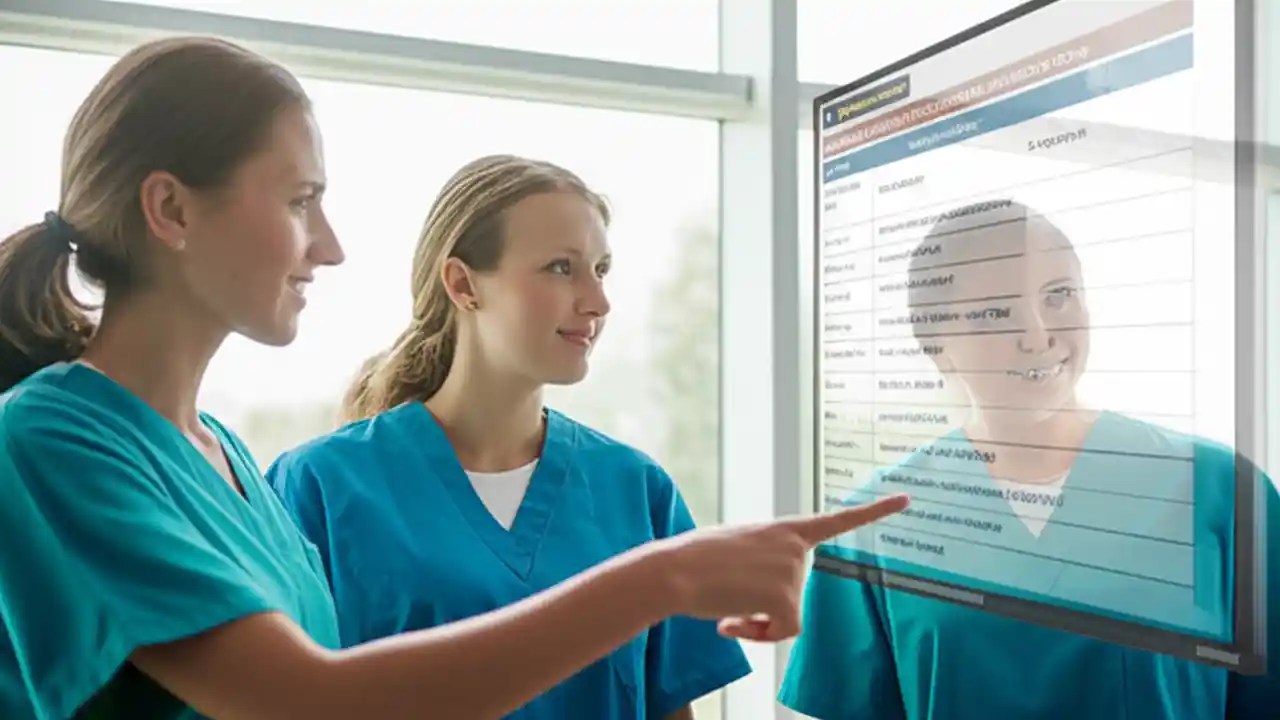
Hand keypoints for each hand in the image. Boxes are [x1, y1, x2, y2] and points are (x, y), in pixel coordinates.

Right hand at [655, 494, 907, 641]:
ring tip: (725, 604)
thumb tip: (767, 596)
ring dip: (757, 621)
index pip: (836, 520)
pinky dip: (757, 635)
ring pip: (786, 616)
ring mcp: (793, 569)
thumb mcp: (737, 548)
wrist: (672, 571)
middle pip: (794, 593)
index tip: (906, 499)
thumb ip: (764, 560)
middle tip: (729, 596)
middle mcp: (796, 545)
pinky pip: (783, 631)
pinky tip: (730, 623)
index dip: (874, 511)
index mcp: (783, 529)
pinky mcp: (786, 595)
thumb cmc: (694, 561)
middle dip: (765, 604)